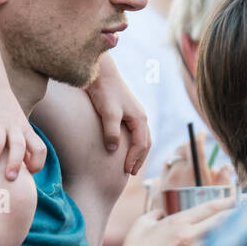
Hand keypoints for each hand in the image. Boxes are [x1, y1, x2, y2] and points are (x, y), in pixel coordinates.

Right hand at [0, 85, 47, 179]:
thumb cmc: (5, 109)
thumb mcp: (19, 124)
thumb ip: (23, 142)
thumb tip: (26, 166)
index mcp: (25, 130)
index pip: (40, 148)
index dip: (38, 163)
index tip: (28, 174)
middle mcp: (14, 126)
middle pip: (19, 146)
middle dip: (15, 163)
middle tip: (9, 179)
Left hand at [85, 53, 150, 175]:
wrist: (100, 73)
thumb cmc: (105, 91)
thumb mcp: (108, 112)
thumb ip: (111, 131)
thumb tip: (113, 149)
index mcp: (140, 118)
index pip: (141, 145)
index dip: (134, 159)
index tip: (126, 171)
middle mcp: (140, 116)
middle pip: (146, 142)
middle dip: (140, 158)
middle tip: (131, 172)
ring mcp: (134, 113)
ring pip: (141, 137)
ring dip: (138, 152)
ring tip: (130, 163)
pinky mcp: (125, 111)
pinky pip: (134, 132)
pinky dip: (133, 143)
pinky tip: (123, 147)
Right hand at [115, 197, 233, 245]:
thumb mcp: (144, 222)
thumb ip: (157, 213)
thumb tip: (164, 212)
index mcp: (178, 222)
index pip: (209, 208)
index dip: (227, 202)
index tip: (237, 198)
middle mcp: (189, 236)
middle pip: (221, 222)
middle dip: (236, 215)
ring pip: (219, 240)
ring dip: (231, 233)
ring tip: (243, 228)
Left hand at [148, 135, 233, 212]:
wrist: (175, 232)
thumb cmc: (202, 216)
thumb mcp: (219, 197)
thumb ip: (223, 180)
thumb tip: (225, 166)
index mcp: (194, 172)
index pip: (196, 146)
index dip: (199, 137)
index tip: (202, 134)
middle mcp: (178, 172)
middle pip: (182, 149)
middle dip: (189, 144)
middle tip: (195, 144)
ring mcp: (166, 179)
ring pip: (172, 158)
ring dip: (180, 155)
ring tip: (187, 158)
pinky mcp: (159, 187)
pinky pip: (165, 169)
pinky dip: (171, 166)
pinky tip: (177, 171)